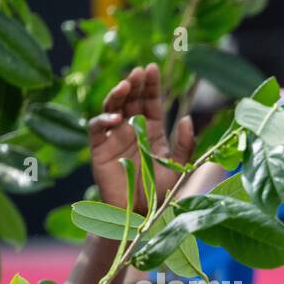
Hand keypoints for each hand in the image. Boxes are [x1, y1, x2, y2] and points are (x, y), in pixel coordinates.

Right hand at [87, 63, 194, 213]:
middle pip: (131, 100)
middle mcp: (131, 130)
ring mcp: (114, 138)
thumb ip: (184, 145)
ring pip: (112, 108)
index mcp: (151, 132)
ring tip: (126, 85)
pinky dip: (104, 120)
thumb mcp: (178, 167)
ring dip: (118, 95)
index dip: (151, 86)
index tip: (153, 68)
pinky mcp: (99, 149)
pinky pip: (97, 128)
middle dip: (135, 84)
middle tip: (140, 71)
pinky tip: (116, 118)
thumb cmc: (160, 193)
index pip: (149, 102)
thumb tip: (186, 118)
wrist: (141, 215)